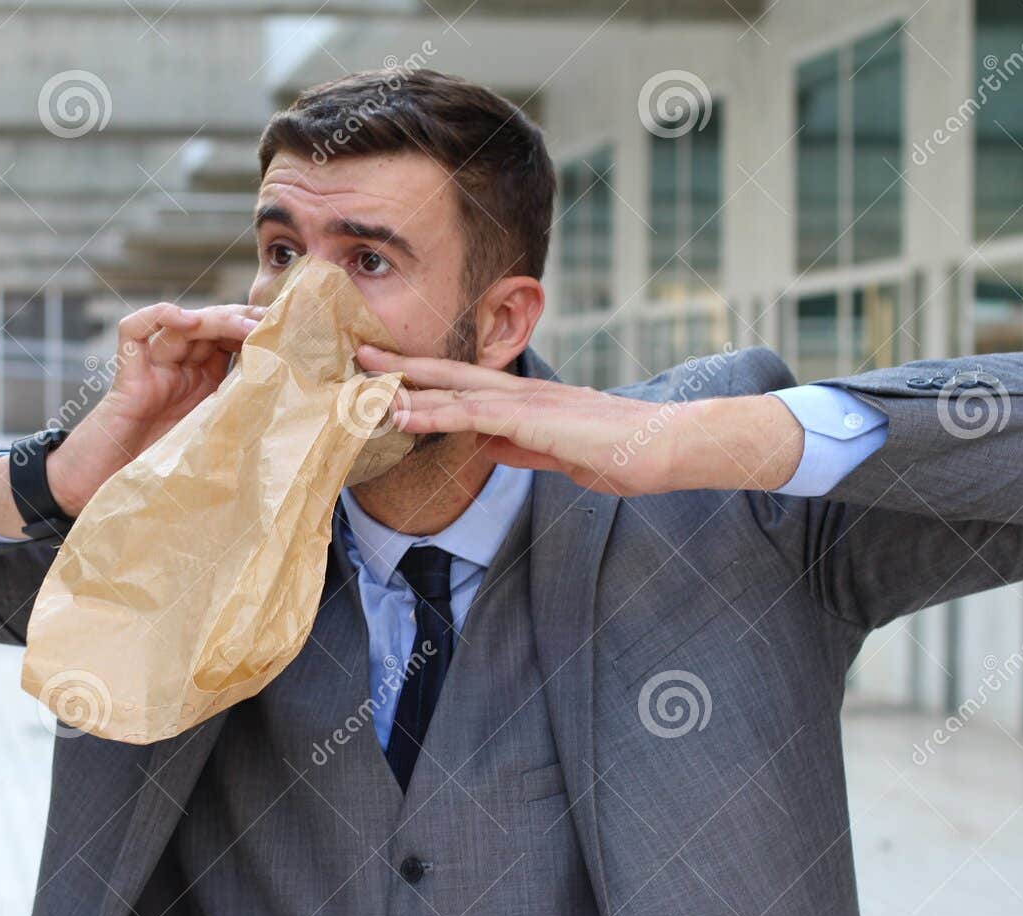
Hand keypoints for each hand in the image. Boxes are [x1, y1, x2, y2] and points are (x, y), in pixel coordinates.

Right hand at [47, 303, 264, 515]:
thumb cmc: (156, 474)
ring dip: (216, 319)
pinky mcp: (127, 374)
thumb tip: (281, 402)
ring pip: (182, 325)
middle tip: (269, 323)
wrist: (103, 490)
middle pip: (209, 327)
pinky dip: (158, 316)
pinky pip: (134, 330)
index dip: (253, 333)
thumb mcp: (210, 443)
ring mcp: (151, 369)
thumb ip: (235, 417)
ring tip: (244, 325)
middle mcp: (177, 371)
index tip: (282, 333)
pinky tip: (187, 320)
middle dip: (240, 320)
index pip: (228, 342)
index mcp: (200, 386)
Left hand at [355, 346, 803, 495]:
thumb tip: (485, 445)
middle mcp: (519, 393)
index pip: (461, 385)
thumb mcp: (556, 455)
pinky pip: (471, 414)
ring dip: (403, 386)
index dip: (419, 378)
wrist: (667, 448)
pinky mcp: (532, 419)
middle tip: (355, 354)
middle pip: (446, 373)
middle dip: (399, 365)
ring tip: (360, 381)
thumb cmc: (622, 453)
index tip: (381, 375)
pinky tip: (401, 414)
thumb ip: (519, 447)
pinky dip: (432, 412)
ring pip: (451, 390)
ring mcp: (525, 403)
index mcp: (525, 401)